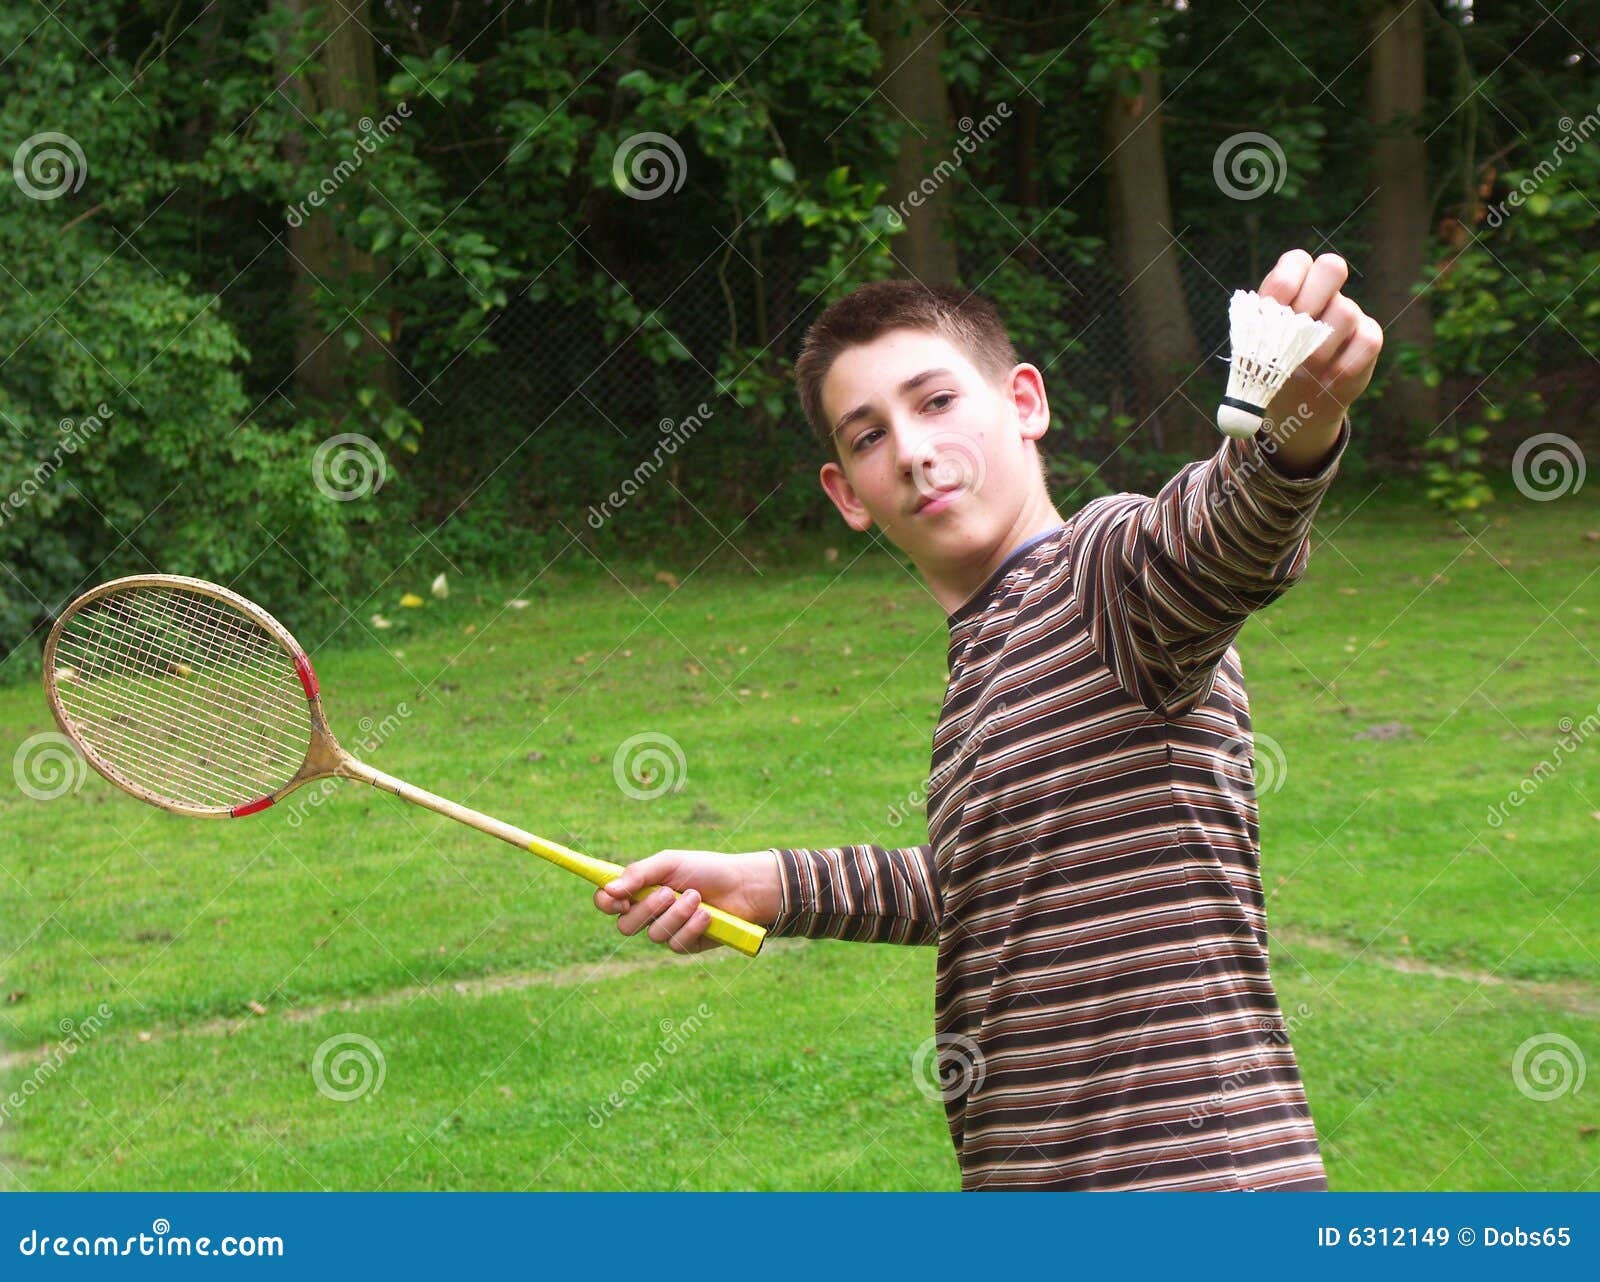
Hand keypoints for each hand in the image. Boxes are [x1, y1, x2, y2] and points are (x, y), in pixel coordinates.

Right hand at [593, 849, 781, 953]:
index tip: (620, 900)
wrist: (743, 885)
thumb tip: (609, 889)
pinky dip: (692, 926)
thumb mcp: (670, 863)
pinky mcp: (685, 945)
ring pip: (654, 935)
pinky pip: (676, 944)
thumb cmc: (705, 869)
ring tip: (698, 897)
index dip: (606, 904)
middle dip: (648, 909)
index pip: (607, 902)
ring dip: (677, 914)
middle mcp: (649, 913)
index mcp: (640, 889)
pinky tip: (707, 915)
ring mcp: (666, 930)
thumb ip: (639, 874)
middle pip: (625, 926)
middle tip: (669, 892)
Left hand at [1258, 249, 1383, 447]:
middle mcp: (1324, 293)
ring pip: (1346, 311)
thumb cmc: (1270, 367)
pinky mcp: (1367, 337)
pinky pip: (1368, 340)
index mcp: (1293, 287)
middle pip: (1332, 266)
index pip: (1297, 261)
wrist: (1293, 402)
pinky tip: (1326, 382)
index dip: (1286, 281)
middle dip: (1311, 299)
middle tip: (1293, 334)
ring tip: (1303, 371)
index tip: (1270, 309)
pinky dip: (1345, 365)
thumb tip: (1265, 326)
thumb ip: (1257, 333)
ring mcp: (1349, 312)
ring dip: (1320, 347)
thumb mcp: (1255, 350)